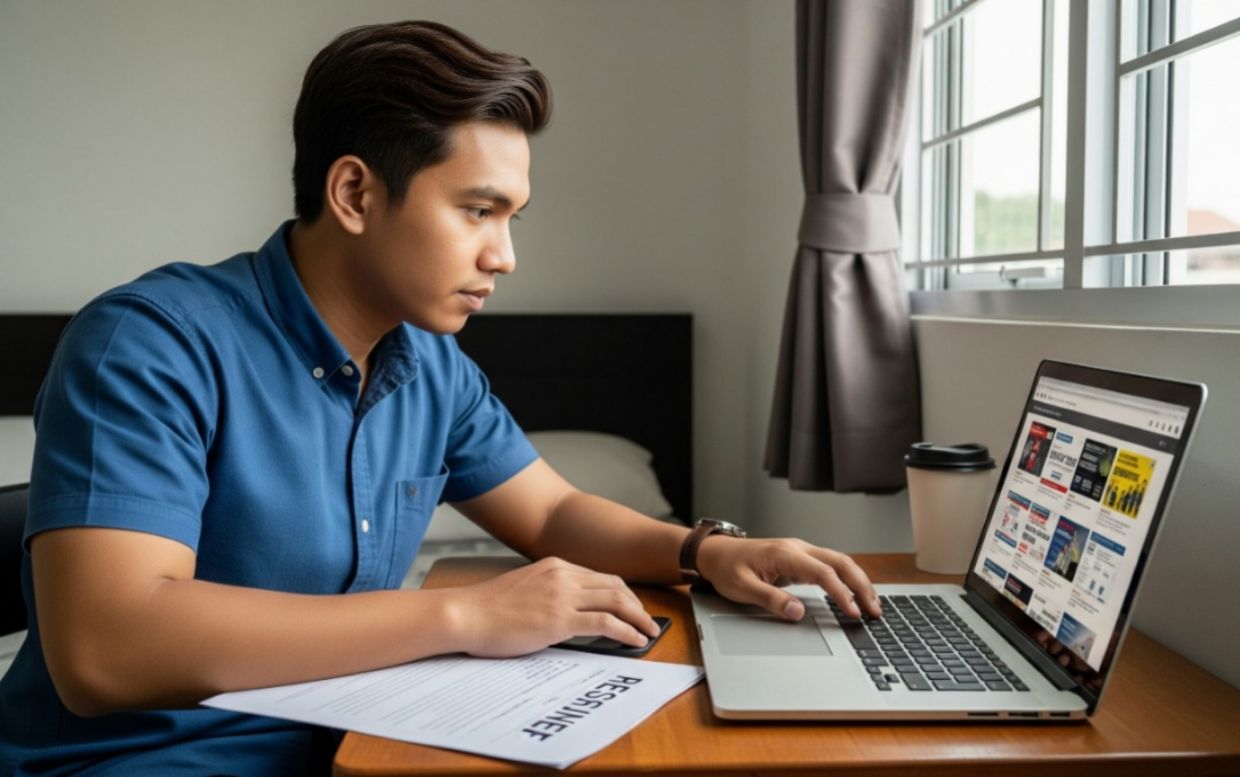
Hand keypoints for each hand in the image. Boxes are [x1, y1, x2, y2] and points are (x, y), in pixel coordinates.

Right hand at [448, 557, 661, 657]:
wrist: (466, 614)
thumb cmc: (488, 608)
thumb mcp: (525, 589)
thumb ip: (549, 592)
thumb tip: (568, 611)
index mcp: (555, 566)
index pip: (600, 577)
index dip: (622, 593)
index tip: (632, 607)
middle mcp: (563, 576)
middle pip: (615, 586)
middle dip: (637, 604)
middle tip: (648, 620)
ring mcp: (562, 596)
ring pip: (617, 601)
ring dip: (639, 618)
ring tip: (650, 632)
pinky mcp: (560, 619)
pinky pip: (606, 622)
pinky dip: (627, 631)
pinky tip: (635, 641)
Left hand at [695, 536, 881, 621]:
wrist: (716, 554)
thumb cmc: (728, 568)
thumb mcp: (742, 588)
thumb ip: (771, 599)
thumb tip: (798, 612)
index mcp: (785, 553)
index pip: (823, 572)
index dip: (841, 593)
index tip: (853, 612)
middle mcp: (798, 548)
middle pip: (840, 562)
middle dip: (861, 585)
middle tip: (875, 610)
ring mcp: (801, 552)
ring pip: (839, 562)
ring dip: (857, 582)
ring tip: (871, 606)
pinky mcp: (800, 560)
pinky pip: (830, 567)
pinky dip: (846, 580)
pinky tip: (854, 595)